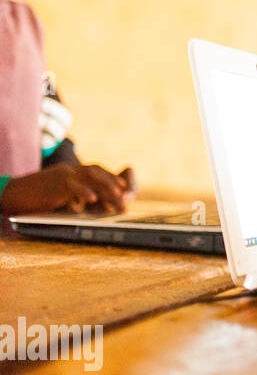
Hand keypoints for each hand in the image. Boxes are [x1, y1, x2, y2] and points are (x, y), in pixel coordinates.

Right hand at [0, 164, 135, 214]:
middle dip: (114, 185)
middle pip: (97, 172)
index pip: (96, 170)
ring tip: (118, 197)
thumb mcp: (60, 195)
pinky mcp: (54, 183)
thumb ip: (76, 196)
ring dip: (106, 187)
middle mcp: (69, 170)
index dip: (111, 177)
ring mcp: (62, 174)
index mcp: (71, 172)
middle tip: (125, 200)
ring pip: (90, 176)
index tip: (124, 188)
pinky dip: (84, 191)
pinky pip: (72, 185)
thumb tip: (93, 204)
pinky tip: (92, 199)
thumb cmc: (35, 198)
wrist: (13, 193)